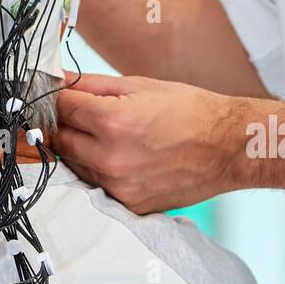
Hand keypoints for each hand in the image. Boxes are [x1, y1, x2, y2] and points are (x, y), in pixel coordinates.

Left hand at [54, 71, 243, 213]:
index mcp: (111, 121)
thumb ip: (90, 85)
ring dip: (79, 147)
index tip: (60, 94)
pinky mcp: (128, 204)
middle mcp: (110, 157)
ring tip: (106, 134)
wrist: (228, 147)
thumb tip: (56, 80)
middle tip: (81, 114)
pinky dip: (98, 169)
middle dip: (64, 123)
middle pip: (59, 138)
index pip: (59, 107)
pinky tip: (118, 156)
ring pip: (73, 164)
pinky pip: (95, 184)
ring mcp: (118, 185)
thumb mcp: (138, 85)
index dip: (57, 97)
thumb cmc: (187, 109)